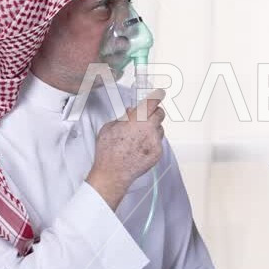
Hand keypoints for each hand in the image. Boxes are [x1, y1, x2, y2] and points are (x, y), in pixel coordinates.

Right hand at [87, 89, 166, 208]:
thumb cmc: (108, 152)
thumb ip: (123, 117)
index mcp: (137, 119)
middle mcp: (149, 129)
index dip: (156, 97)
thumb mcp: (109, 127)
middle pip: (160, 114)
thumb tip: (131, 111)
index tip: (158, 94)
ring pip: (160, 129)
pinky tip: (140, 147)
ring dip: (153, 128)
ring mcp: (155, 142)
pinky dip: (152, 141)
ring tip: (139, 135)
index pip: (153, 102)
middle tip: (146, 116)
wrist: (112, 173)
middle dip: (154, 113)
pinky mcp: (158, 153)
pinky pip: (158, 142)